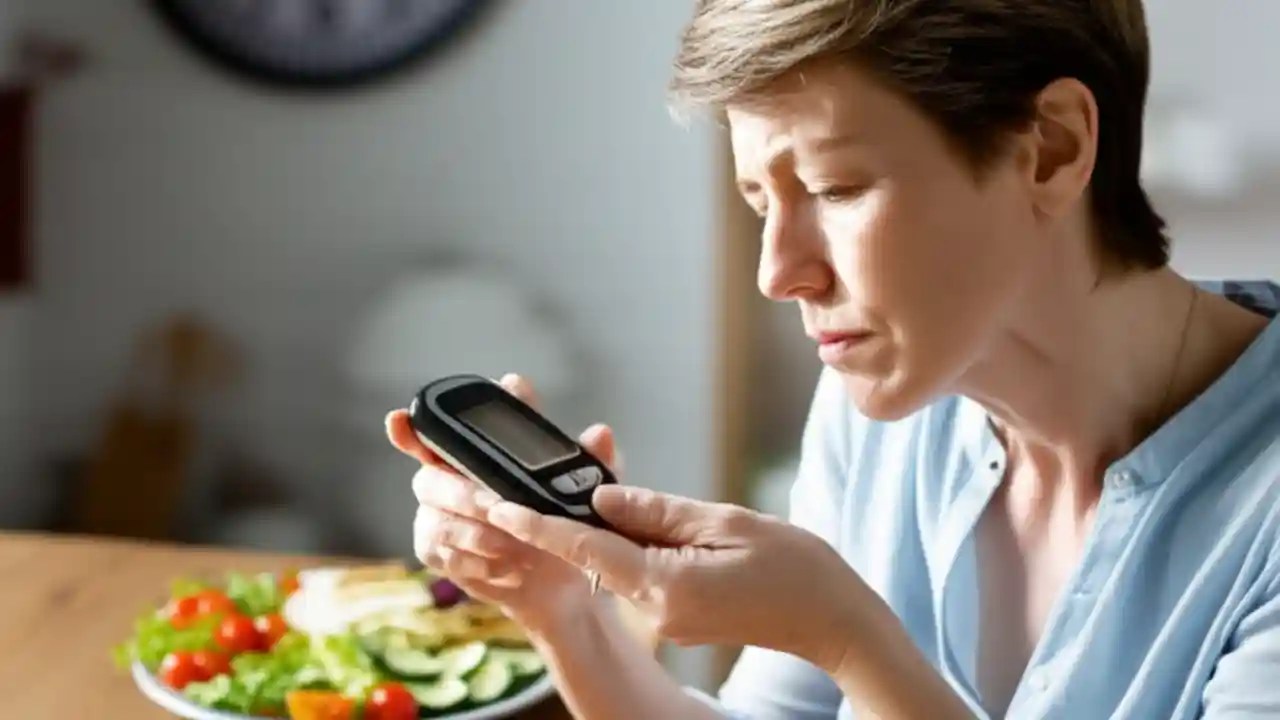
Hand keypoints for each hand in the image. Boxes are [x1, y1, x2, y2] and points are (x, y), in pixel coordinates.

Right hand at [385, 374, 617, 635]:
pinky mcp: (437, 552)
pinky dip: (477, 563)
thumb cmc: (564, 519)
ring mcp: (437, 516)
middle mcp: (446, 479)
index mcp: (474, 452)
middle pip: (431, 478)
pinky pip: (444, 555)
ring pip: (439, 520)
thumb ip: (588, 460)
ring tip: (515, 548)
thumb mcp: (585, 488)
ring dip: (477, 534)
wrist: (560, 581)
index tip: (398, 420)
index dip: (410, 428)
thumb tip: (599, 433)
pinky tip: (506, 568)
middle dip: (465, 494)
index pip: (434, 431)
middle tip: (498, 508)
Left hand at [486, 486, 888, 671]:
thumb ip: (656, 510)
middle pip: (600, 554)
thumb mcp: (724, 521)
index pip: (584, 548)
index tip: (497, 505)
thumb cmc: (794, 568)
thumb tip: (602, 497)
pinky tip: (674, 528)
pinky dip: (646, 548)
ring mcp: (668, 619)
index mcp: (663, 585)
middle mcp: (657, 610)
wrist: (833, 621)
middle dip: (584, 516)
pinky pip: (646, 575)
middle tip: (576, 476)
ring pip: (624, 563)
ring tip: (653, 501)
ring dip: (624, 531)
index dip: (537, 525)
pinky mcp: (680, 618)